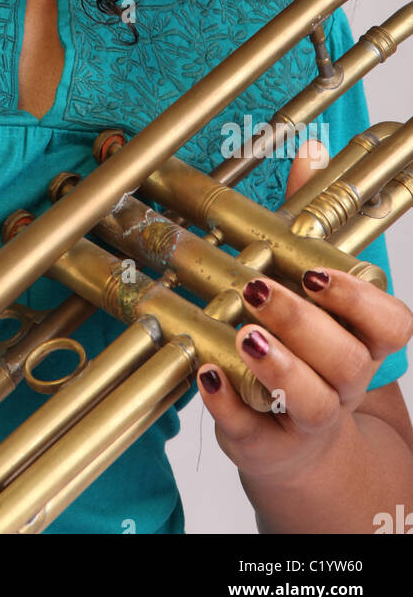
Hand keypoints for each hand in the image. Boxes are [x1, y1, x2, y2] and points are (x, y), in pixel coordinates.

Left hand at [196, 140, 412, 483]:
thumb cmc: (308, 351)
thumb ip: (312, 222)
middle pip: (345, 361)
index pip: (390, 326)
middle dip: (305, 325)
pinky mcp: (266, 446)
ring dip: (278, 367)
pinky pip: (253, 433)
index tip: (318, 274)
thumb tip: (312, 149)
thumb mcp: (314, 288)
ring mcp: (306, 420)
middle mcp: (343, 383)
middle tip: (260, 292)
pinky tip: (207, 375)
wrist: (299, 444)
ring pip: (310, 403)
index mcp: (361, 342)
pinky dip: (228, 405)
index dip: (359, 303)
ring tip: (245, 336)